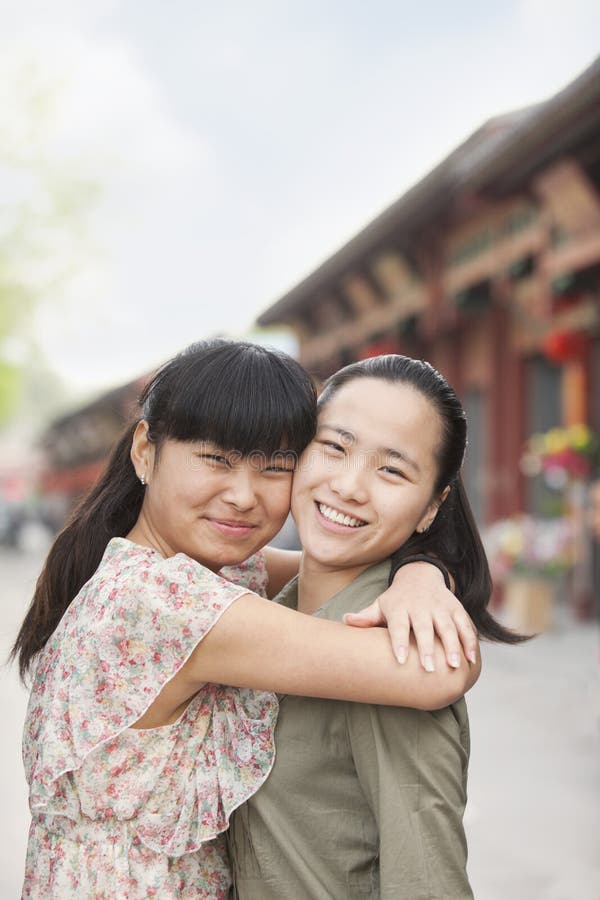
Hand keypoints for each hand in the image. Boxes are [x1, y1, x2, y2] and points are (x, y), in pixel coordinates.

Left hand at [343, 562, 477, 670]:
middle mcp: (420, 606)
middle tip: (428, 669)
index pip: (398, 625)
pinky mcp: (456, 607)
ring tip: (454, 666)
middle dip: (427, 647)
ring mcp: (440, 607)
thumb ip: (366, 617)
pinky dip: (469, 641)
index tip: (400, 659)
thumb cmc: (396, 600)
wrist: (419, 576)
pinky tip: (471, 660)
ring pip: (448, 626)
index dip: (399, 641)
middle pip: (424, 627)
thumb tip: (345, 620)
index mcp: (399, 608)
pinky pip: (465, 625)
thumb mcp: (380, 605)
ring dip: (452, 646)